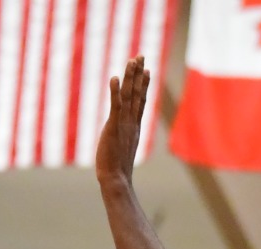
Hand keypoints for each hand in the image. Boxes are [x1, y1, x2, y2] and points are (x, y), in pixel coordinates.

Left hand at [94, 55, 150, 184]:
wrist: (116, 179)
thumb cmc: (117, 169)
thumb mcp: (123, 149)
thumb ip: (125, 139)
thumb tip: (125, 139)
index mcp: (135, 126)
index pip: (141, 101)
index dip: (144, 84)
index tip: (147, 70)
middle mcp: (132, 122)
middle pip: (137, 93)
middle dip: (139, 74)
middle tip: (141, 56)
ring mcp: (124, 124)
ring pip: (128, 96)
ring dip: (130, 77)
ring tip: (132, 60)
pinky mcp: (113, 127)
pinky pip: (115, 106)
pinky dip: (115, 91)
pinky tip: (114, 78)